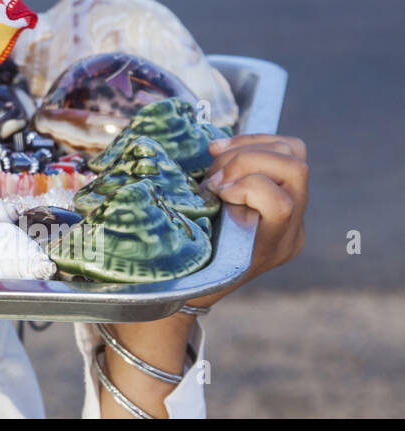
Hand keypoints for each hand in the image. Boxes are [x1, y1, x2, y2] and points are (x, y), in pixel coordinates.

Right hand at [98, 133, 308, 415]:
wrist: (193, 290)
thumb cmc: (176, 273)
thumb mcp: (176, 253)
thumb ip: (179, 220)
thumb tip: (135, 185)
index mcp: (268, 248)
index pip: (279, 203)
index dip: (245, 185)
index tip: (211, 190)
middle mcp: (290, 231)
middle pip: (294, 169)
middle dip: (247, 159)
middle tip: (212, 172)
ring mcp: (294, 211)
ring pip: (293, 152)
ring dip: (250, 145)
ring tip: (216, 156)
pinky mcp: (284, 191)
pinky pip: (283, 149)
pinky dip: (250, 141)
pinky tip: (220, 150)